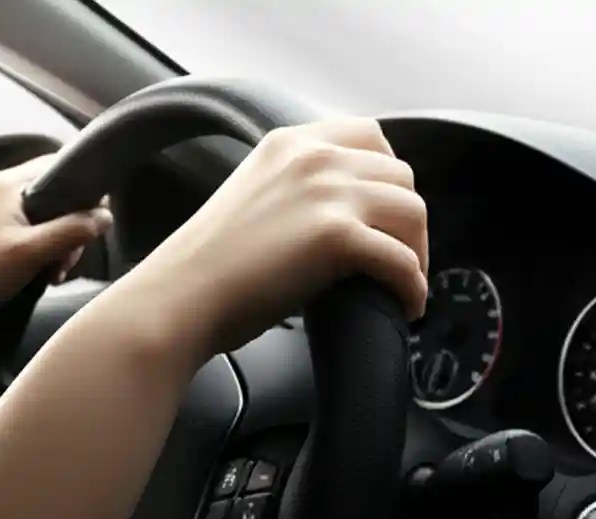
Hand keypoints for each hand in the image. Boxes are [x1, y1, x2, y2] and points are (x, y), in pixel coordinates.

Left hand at [0, 155, 112, 314]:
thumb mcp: (33, 251)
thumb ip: (72, 230)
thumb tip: (106, 217)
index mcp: (10, 183)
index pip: (60, 165)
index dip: (84, 189)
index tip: (95, 219)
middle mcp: (6, 190)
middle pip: (60, 197)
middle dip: (72, 228)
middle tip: (67, 258)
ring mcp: (3, 212)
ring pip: (52, 219)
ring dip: (62, 246)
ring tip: (55, 271)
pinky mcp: (2, 232)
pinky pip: (38, 234)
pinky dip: (48, 252)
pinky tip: (47, 274)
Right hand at [116, 117, 428, 360]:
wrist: (180, 296)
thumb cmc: (206, 266)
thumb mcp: (252, 199)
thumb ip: (294, 192)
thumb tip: (339, 219)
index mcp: (290, 142)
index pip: (371, 135)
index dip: (388, 176)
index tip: (385, 211)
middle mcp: (314, 156)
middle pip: (401, 175)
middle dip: (406, 220)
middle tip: (398, 257)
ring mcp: (327, 192)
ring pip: (412, 212)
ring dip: (415, 251)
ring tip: (402, 283)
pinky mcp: (337, 236)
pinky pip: (402, 260)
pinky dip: (411, 287)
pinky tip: (404, 305)